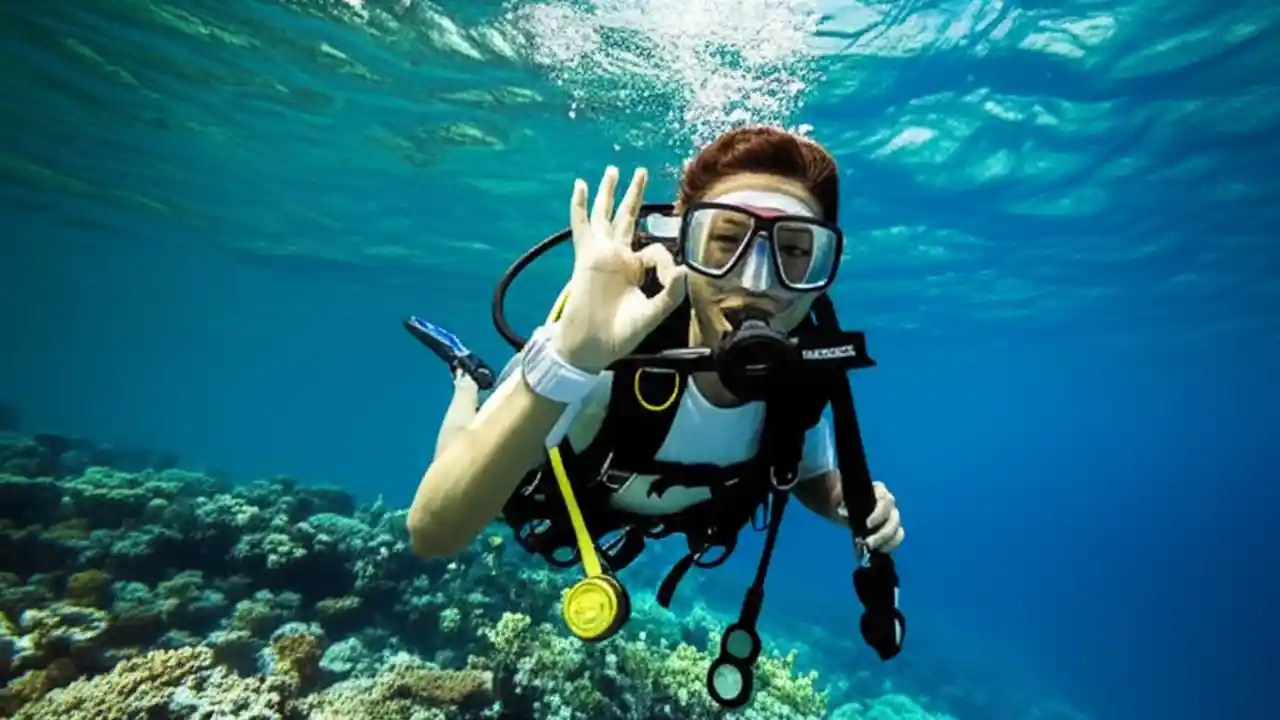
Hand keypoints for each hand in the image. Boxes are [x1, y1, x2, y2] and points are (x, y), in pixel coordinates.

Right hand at [551, 166, 687, 371]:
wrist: (592, 345)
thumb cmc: (621, 333)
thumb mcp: (653, 313)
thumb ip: (671, 294)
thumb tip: (687, 270)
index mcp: (636, 269)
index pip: (657, 250)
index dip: (668, 262)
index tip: (673, 277)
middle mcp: (619, 257)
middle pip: (628, 217)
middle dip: (635, 194)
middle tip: (641, 172)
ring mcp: (602, 254)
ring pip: (606, 215)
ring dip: (610, 192)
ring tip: (613, 170)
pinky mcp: (587, 256)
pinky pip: (583, 226)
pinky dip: (580, 205)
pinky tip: (580, 186)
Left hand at [840, 480, 904, 552]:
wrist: (843, 506)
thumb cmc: (844, 499)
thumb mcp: (841, 498)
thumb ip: (843, 503)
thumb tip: (844, 513)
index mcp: (879, 491)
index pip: (885, 501)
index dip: (878, 514)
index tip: (867, 525)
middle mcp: (889, 503)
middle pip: (894, 519)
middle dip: (883, 533)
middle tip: (868, 543)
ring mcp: (892, 516)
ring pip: (897, 530)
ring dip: (887, 542)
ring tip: (871, 549)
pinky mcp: (892, 529)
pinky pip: (897, 538)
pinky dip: (890, 545)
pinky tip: (879, 551)